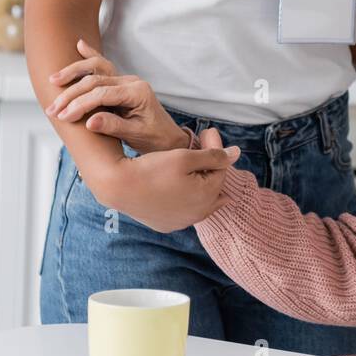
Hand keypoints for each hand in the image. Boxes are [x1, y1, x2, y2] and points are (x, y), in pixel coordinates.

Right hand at [47, 38, 186, 152]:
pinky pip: (103, 67)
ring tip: (54, 79)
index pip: (102, 94)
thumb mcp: (135, 135)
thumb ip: (113, 126)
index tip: (63, 116)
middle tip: (52, 108)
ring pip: (97, 69)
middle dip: (71, 93)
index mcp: (137, 93)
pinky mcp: (121, 83)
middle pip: (96, 80)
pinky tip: (80, 45)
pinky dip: (90, 57)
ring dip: (74, 74)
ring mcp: (126, 80)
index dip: (81, 104)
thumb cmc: (153, 138)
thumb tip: (89, 122)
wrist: (167, 137)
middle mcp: (132, 82)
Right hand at [95, 143, 240, 231]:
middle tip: (203, 145)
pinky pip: (183, 210)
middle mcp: (198, 215)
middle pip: (213, 186)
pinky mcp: (165, 225)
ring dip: (200, 182)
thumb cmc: (153, 168)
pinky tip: (181, 186)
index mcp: (208, 196)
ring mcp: (181, 222)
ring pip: (200, 200)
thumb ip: (215, 155)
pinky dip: (185, 198)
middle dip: (210, 165)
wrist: (118, 186)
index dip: (216, 147)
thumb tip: (237, 153)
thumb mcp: (186, 156)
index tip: (206, 131)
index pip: (221, 167)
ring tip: (196, 165)